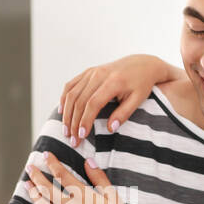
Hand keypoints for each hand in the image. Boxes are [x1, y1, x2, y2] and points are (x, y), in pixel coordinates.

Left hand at [25, 151, 141, 203]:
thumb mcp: (113, 197)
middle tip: (30, 167)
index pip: (63, 175)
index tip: (45, 154)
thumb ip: (99, 178)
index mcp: (84, 196)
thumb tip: (88, 161)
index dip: (52, 163)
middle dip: (37, 176)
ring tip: (27, 185)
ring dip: (34, 193)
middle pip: (48, 188)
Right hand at [59, 55, 175, 145]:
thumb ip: (124, 114)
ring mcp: (91, 72)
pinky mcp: (88, 72)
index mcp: (113, 81)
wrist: (142, 64)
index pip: (93, 103)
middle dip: (73, 122)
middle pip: (79, 100)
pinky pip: (71, 85)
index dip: (85, 120)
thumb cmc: (141, 84)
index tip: (82, 135)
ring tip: (66, 131)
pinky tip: (62, 112)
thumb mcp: (138, 99)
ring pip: (71, 93)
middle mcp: (99, 74)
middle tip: (72, 139)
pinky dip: (64, 99)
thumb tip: (109, 129)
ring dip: (66, 114)